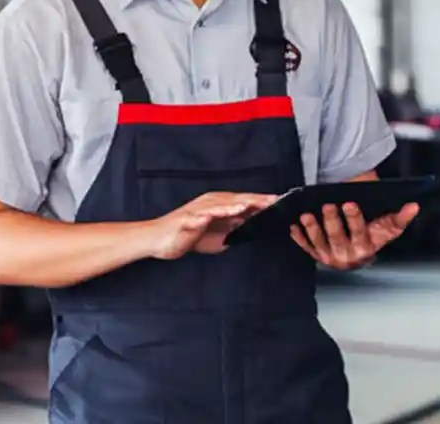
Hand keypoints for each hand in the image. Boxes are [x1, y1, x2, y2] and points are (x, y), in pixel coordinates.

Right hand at [148, 192, 277, 259]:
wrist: (157, 240)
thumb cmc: (186, 237)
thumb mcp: (217, 238)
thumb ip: (233, 233)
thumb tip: (251, 231)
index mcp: (219, 206)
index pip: (245, 203)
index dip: (263, 203)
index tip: (281, 204)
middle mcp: (211, 203)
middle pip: (238, 200)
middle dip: (258, 200)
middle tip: (277, 200)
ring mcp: (200, 209)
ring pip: (224, 204)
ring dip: (241, 203)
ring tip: (258, 203)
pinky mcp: (189, 218)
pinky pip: (205, 214)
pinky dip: (218, 212)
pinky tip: (231, 212)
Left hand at [290, 202, 418, 269]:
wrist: (357, 256)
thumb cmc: (372, 237)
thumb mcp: (387, 230)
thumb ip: (400, 218)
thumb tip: (414, 206)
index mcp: (364, 247)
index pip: (359, 231)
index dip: (354, 218)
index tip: (349, 204)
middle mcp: (346, 255)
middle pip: (337, 237)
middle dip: (331, 221)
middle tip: (327, 206)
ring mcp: (329, 256)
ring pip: (319, 242)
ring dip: (312, 229)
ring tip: (306, 215)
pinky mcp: (316, 254)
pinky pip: (306, 247)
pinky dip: (299, 238)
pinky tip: (294, 226)